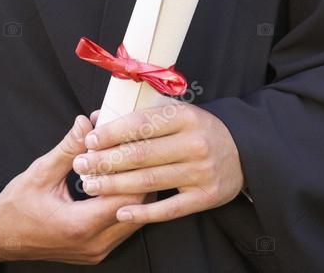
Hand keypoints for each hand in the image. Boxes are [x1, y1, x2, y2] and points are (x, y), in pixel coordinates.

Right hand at [0, 113, 153, 263]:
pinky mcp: (95, 251)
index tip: (129, 146)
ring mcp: (96, 251)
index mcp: (80, 226)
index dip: (132, 170)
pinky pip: (122, 228)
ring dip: (133, 192)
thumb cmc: (17, 207)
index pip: (127, 199)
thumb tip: (86, 123)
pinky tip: (117, 184)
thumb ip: (68, 148)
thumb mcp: (41, 172)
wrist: (0, 236)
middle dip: (137, 178)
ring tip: (126, 164)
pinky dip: (124, 205)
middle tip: (133, 151)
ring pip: (132, 220)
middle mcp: (94, 244)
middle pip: (136, 210)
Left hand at [72, 101, 243, 225]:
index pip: (141, 124)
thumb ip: (145, 112)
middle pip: (141, 154)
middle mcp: (194, 143)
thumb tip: (101, 115)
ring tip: (90, 185)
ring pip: (149, 181)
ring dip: (115, 185)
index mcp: (185, 116)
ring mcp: (200, 172)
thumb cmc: (197, 128)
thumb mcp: (178, 110)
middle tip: (82, 165)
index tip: (90, 140)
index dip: (112, 133)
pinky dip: (143, 212)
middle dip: (106, 161)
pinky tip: (120, 211)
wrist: (241, 151)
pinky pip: (168, 208)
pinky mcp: (204, 197)